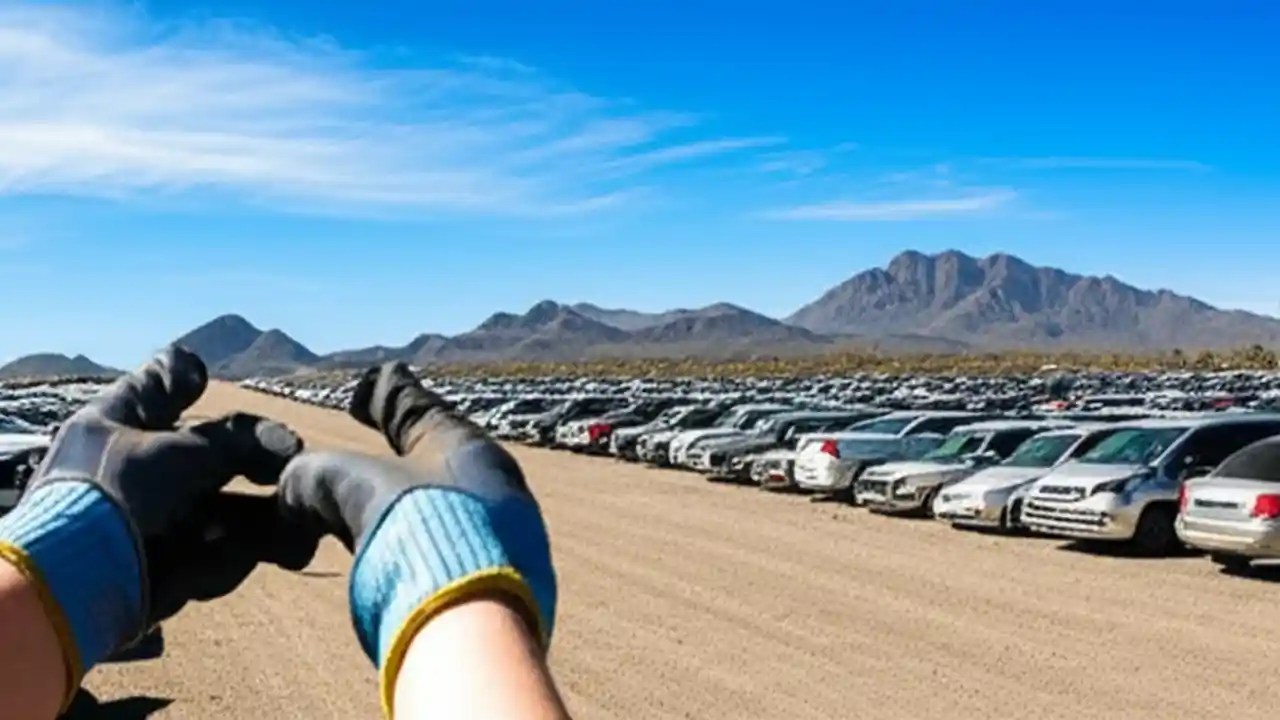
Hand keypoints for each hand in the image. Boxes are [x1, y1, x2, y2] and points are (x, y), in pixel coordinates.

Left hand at [0, 346, 300, 704]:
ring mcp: (147, 518)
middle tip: (289, 462)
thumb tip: (290, 447)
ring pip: (221, 510)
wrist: (72, 582)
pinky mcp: (160, 567)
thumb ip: (239, 441)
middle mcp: (131, 467)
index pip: (156, 384)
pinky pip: (210, 556)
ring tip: (280, 537)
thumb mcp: (182, 453)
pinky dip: (215, 564)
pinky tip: (203, 572)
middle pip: (209, 455)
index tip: (203, 378)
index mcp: (116, 423)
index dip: (183, 375)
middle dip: (250, 463)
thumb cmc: (114, 495)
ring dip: (250, 524)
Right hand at [275, 362, 555, 716]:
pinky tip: (397, 560)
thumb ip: (312, 476)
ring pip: (441, 506)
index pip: (413, 404)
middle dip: (396, 456)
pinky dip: (418, 546)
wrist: (474, 609)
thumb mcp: (350, 485)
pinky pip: (450, 547)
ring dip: (402, 509)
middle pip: (432, 457)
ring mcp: (502, 529)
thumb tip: (294, 488)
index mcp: (462, 442)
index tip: (366, 389)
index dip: (382, 393)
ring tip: (367, 517)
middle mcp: (492, 480)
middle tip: (363, 459)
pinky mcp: (499, 575)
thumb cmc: (418, 528)